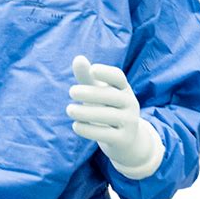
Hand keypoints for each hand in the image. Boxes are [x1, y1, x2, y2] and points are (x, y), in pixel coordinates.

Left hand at [66, 55, 164, 179]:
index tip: (92, 70)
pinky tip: (75, 125)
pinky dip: (88, 130)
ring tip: (69, 109)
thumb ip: (86, 77)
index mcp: (124, 89)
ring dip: (86, 112)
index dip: (107, 73)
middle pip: (111, 96)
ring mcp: (129, 122)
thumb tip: (78, 58)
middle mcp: (130, 103)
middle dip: (91, 93)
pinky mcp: (123, 139)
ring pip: (107, 116)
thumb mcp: (98, 92)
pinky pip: (105, 134)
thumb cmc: (107, 109)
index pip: (119, 77)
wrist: (125, 140)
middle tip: (71, 91)